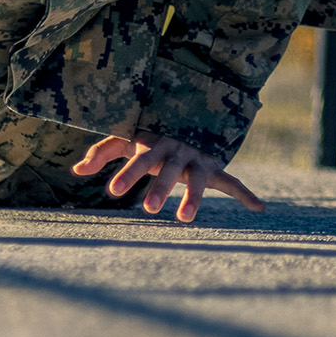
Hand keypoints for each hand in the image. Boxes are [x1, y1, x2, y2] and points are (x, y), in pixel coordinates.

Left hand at [72, 132, 266, 223]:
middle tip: (148, 209)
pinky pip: (233, 182)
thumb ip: (102, 151)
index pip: (139, 159)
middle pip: (169, 171)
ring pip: (198, 179)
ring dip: (194, 198)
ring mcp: (198, 160)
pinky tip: (259, 208)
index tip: (113, 191)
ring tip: (184, 220)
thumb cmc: (150, 134)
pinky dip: (247, 195)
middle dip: (160, 188)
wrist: (187, 116)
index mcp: (155, 143)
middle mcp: (178, 151)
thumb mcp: (127, 138)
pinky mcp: (215, 169)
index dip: (128, 174)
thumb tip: (76, 169)